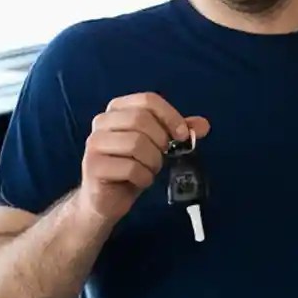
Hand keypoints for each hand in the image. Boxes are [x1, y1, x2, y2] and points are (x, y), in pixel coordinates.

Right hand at [76, 92, 210, 223]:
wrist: (106, 198)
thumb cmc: (132, 166)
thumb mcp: (157, 146)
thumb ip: (177, 132)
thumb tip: (203, 125)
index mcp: (118, 109)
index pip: (148, 100)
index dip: (170, 116)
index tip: (182, 134)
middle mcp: (102, 121)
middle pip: (140, 119)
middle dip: (160, 141)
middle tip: (163, 155)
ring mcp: (94, 143)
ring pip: (136, 143)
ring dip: (153, 161)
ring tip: (149, 169)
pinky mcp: (93, 166)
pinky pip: (130, 167)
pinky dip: (144, 177)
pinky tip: (140, 180)